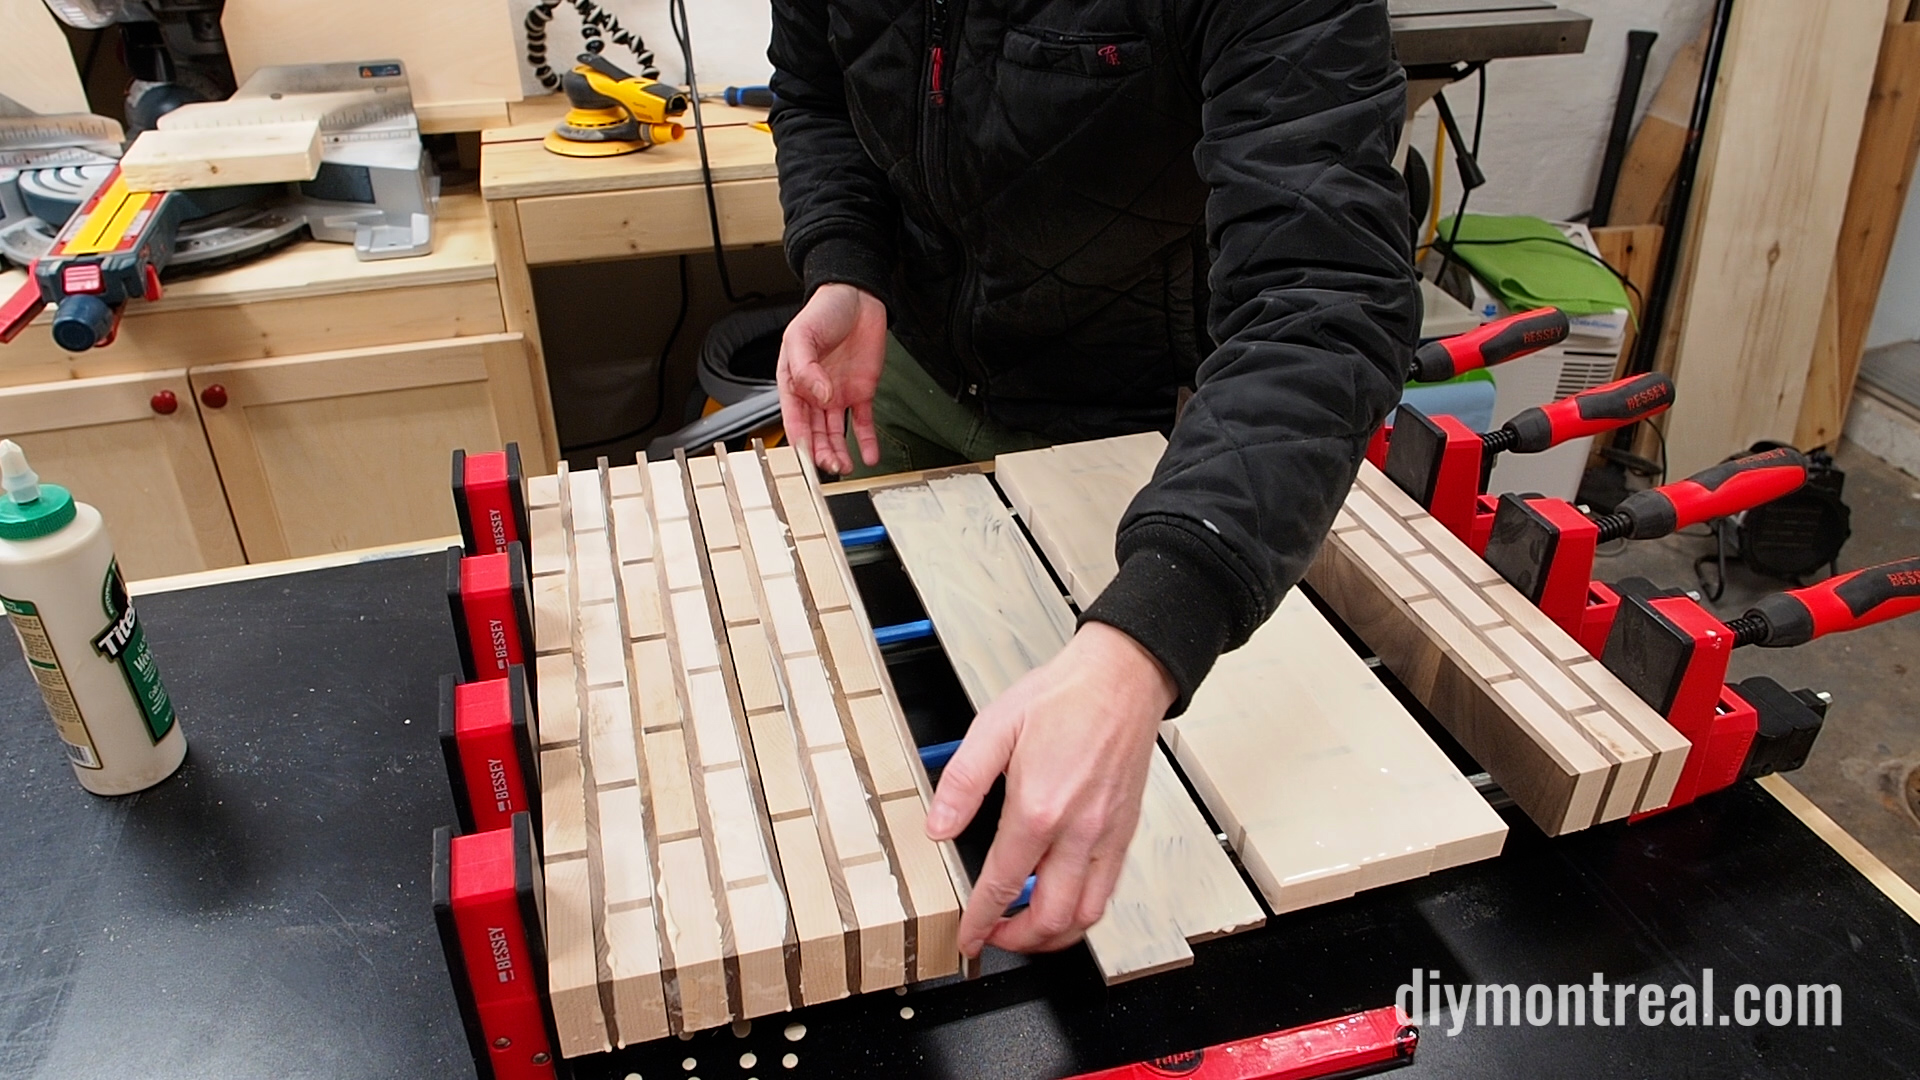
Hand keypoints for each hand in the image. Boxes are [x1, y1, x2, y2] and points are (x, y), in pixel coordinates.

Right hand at [776, 283, 887, 473]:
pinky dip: (867, 441)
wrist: (858, 296)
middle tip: (830, 466)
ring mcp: (839, 394)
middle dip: (821, 452)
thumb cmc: (823, 311)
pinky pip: (863, 422)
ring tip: (846, 467)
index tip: (806, 456)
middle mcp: (815, 393)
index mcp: (794, 381)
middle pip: (815, 431)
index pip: (793, 418)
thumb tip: (819, 394)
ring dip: (840, 451)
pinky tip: (870, 456)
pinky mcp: (862, 392)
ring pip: (836, 432)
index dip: (799, 439)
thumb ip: (806, 366)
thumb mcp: (802, 334)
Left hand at [926, 621, 1176, 956]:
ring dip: (1054, 935)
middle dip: (1017, 941)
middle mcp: (1078, 831)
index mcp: (1038, 808)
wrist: (1121, 679)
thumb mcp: (994, 728)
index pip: (1002, 884)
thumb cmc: (1063, 697)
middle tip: (993, 937)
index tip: (968, 938)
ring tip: (1027, 930)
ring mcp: (1107, 835)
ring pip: (1087, 914)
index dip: (980, 921)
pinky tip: (1062, 899)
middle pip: (1051, 916)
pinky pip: (1108, 890)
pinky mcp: (1125, 831)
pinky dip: (1083, 910)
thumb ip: (962, 784)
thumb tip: (938, 828)